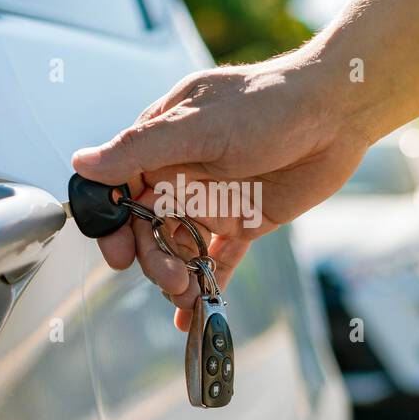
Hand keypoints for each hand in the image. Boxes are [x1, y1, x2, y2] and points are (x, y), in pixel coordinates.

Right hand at [72, 51, 370, 329]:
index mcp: (160, 142)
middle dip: (151, 258)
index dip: (113, 225)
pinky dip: (206, 285)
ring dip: (176, 275)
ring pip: (178, 248)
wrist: (336, 113)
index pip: (118, 189)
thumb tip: (83, 162)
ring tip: (188, 296)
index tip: (118, 254)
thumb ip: (140, 149)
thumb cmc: (268, 103)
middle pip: (146, 228)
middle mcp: (180, 173)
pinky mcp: (243, 221)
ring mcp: (211, 200)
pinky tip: (195, 316)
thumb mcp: (198, 125)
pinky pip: (217, 258)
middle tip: (169, 280)